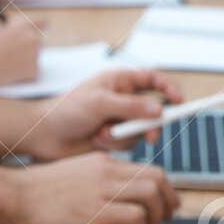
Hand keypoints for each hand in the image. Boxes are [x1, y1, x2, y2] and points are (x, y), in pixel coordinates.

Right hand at [0, 14, 41, 87]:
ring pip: (34, 58)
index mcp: (23, 24)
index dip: (40, 26)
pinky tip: (8, 74)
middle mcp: (32, 37)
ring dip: (24, 61)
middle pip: (37, 41)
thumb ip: (8, 30)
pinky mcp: (34, 71)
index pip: (41, 22)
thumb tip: (15, 34)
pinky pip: (33, 73)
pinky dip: (24, 75)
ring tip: (5, 64)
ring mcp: (35, 55)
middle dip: (28, 47)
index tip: (39, 30)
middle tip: (14, 54)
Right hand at [5, 154, 178, 223]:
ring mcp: (101, 189)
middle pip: (157, 177)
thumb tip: (113, 200)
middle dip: (169, 200)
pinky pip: (135, 216)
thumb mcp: (72, 175)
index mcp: (102, 162)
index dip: (163, 188)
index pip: (146, 168)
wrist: (13, 194)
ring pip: (151, 194)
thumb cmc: (35, 191)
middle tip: (166, 217)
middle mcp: (106, 171)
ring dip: (157, 216)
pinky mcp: (95, 210)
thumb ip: (95, 181)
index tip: (163, 203)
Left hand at [28, 68, 183, 158]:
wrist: (43, 137)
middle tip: (151, 135)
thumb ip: (131, 106)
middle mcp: (123, 98)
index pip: (154, 79)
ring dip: (125, 135)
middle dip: (152, 122)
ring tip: (102, 134)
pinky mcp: (115, 137)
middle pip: (155, 107)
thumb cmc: (65, 111)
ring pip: (143, 129)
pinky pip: (130, 143)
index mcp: (119, 80)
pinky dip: (116, 144)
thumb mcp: (99, 103)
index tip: (180, 101)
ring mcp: (120, 118)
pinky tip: (96, 140)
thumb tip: (159, 110)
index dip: (170, 88)